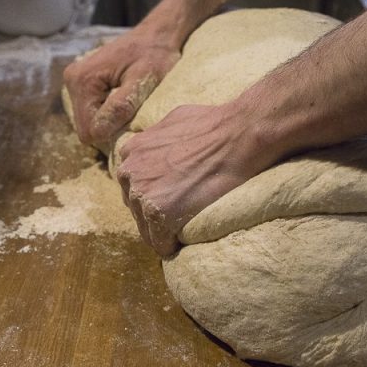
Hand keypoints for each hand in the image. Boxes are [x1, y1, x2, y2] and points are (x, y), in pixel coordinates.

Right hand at [63, 27, 180, 148]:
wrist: (155, 35)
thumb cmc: (154, 55)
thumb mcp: (142, 81)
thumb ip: (120, 106)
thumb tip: (99, 133)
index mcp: (83, 81)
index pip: (88, 130)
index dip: (111, 133)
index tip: (132, 122)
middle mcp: (72, 81)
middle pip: (86, 128)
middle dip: (109, 127)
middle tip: (133, 113)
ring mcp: (74, 82)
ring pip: (88, 122)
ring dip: (108, 120)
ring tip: (129, 105)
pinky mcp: (82, 84)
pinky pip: (90, 112)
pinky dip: (106, 113)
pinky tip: (122, 101)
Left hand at [116, 103, 275, 256]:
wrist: (237, 136)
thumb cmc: (214, 125)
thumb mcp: (173, 120)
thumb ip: (156, 138)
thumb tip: (158, 145)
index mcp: (132, 151)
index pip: (132, 183)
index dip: (153, 193)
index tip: (171, 197)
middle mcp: (129, 173)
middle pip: (136, 205)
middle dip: (154, 211)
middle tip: (180, 213)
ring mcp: (142, 195)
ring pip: (145, 226)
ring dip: (162, 229)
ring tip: (183, 227)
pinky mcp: (159, 214)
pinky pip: (159, 242)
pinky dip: (170, 245)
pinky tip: (184, 241)